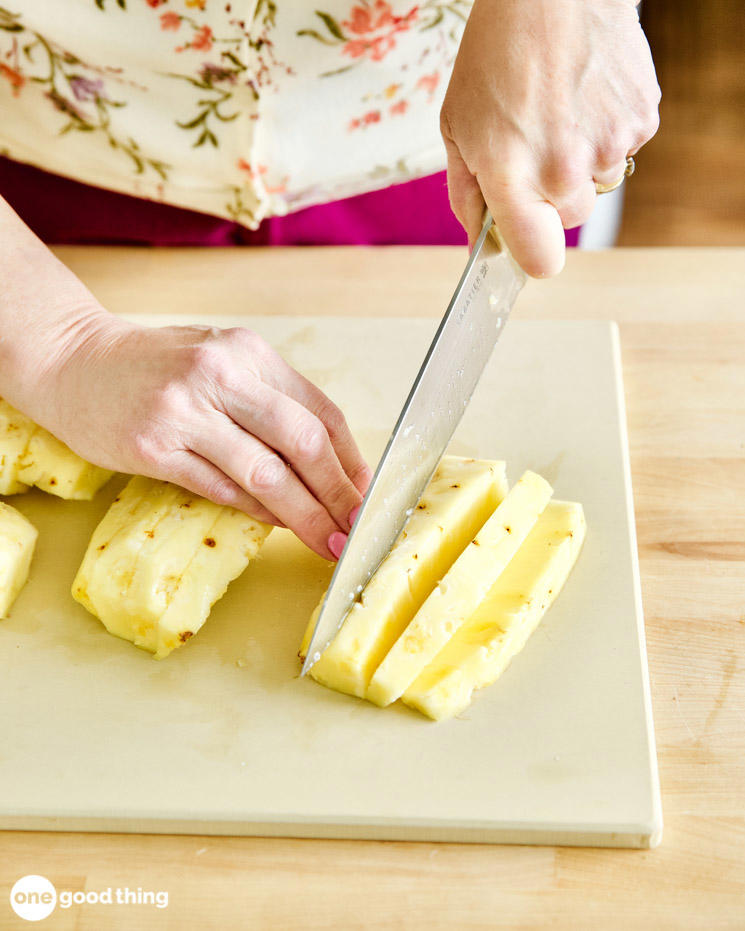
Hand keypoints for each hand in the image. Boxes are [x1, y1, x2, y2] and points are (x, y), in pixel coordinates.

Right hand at [42, 315, 370, 559]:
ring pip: (264, 474)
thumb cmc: (155, 367)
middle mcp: (220, 374)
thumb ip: (269, 402)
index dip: (351, 459)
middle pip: (302, 442)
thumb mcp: (221, 363)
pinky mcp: (152, 447)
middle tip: (357, 529)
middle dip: (338, 494)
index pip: (319, 411)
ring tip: (327, 542)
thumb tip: (324, 466)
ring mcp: (184, 411)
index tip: (366, 494)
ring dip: (304, 515)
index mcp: (248, 352)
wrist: (72, 361)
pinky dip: (256, 512)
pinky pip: (220, 489)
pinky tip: (278, 526)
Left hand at [441, 0, 660, 275]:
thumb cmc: (496, 56)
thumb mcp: (457, 127)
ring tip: (559, 113)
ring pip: (596, 186)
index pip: (539, 259)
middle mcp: (563, 168)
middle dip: (549, 197)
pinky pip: (622, 152)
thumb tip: (480, 244)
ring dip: (580, 163)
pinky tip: (584, 99)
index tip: (527, 238)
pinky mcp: (641, 121)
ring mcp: (608, 145)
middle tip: (534, 146)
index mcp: (512, 174)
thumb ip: (467, 195)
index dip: (533, 255)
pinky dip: (605, 134)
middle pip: (567, 221)